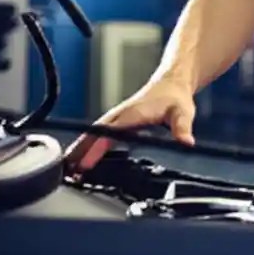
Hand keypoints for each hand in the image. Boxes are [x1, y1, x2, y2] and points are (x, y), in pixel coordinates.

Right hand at [63, 76, 195, 171]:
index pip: (109, 132)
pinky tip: (82, 156)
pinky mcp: (118, 121)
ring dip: (80, 148)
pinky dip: (88, 144)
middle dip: (79, 151)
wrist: (172, 83)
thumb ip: (183, 128)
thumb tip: (186, 142)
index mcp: (133, 114)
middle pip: (94, 133)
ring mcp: (117, 117)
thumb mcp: (183, 112)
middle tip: (67, 171)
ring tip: (67, 168)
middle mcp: (121, 115)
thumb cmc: (176, 97)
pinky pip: (100, 133)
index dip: (96, 148)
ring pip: (93, 133)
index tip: (85, 163)